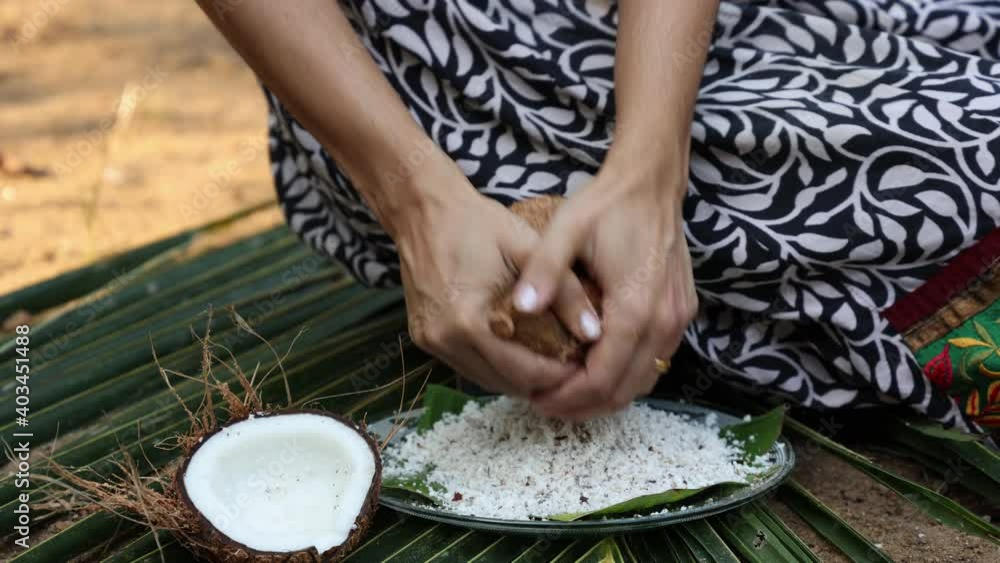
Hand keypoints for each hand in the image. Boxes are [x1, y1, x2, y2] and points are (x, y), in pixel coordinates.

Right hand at [387, 157, 599, 395]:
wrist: (424, 211)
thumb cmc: (477, 225)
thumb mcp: (528, 250)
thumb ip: (565, 293)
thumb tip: (594, 334)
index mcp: (470, 322)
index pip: (524, 371)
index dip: (559, 376)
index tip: (584, 366)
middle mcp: (446, 340)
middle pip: (505, 383)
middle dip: (542, 381)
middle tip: (571, 366)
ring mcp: (431, 342)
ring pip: (485, 380)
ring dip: (518, 377)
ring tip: (549, 361)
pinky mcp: (423, 338)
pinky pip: (468, 366)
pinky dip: (495, 365)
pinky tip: (517, 351)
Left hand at [513, 163, 697, 418]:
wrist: (651, 182)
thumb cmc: (608, 205)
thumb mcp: (567, 230)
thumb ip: (544, 271)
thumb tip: (520, 309)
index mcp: (635, 307)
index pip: (603, 378)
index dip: (570, 397)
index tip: (538, 399)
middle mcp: (664, 321)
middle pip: (626, 389)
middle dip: (584, 405)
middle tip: (546, 403)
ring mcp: (677, 319)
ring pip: (643, 380)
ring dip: (605, 394)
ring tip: (565, 392)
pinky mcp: (680, 312)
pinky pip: (653, 360)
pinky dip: (624, 375)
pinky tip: (593, 367)